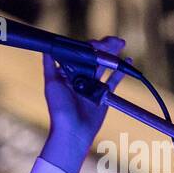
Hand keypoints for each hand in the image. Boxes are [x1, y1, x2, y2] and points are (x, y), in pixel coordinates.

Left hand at [39, 37, 126, 172]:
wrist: (72, 131)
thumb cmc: (59, 109)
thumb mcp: (51, 84)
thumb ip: (49, 65)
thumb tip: (45, 47)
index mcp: (68, 73)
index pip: (80, 54)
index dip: (89, 46)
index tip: (97, 43)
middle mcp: (81, 77)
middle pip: (94, 57)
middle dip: (104, 47)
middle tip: (114, 41)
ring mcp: (93, 85)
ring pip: (105, 65)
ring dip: (113, 54)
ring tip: (121, 43)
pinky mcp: (104, 94)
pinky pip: (114, 79)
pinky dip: (121, 70)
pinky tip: (128, 59)